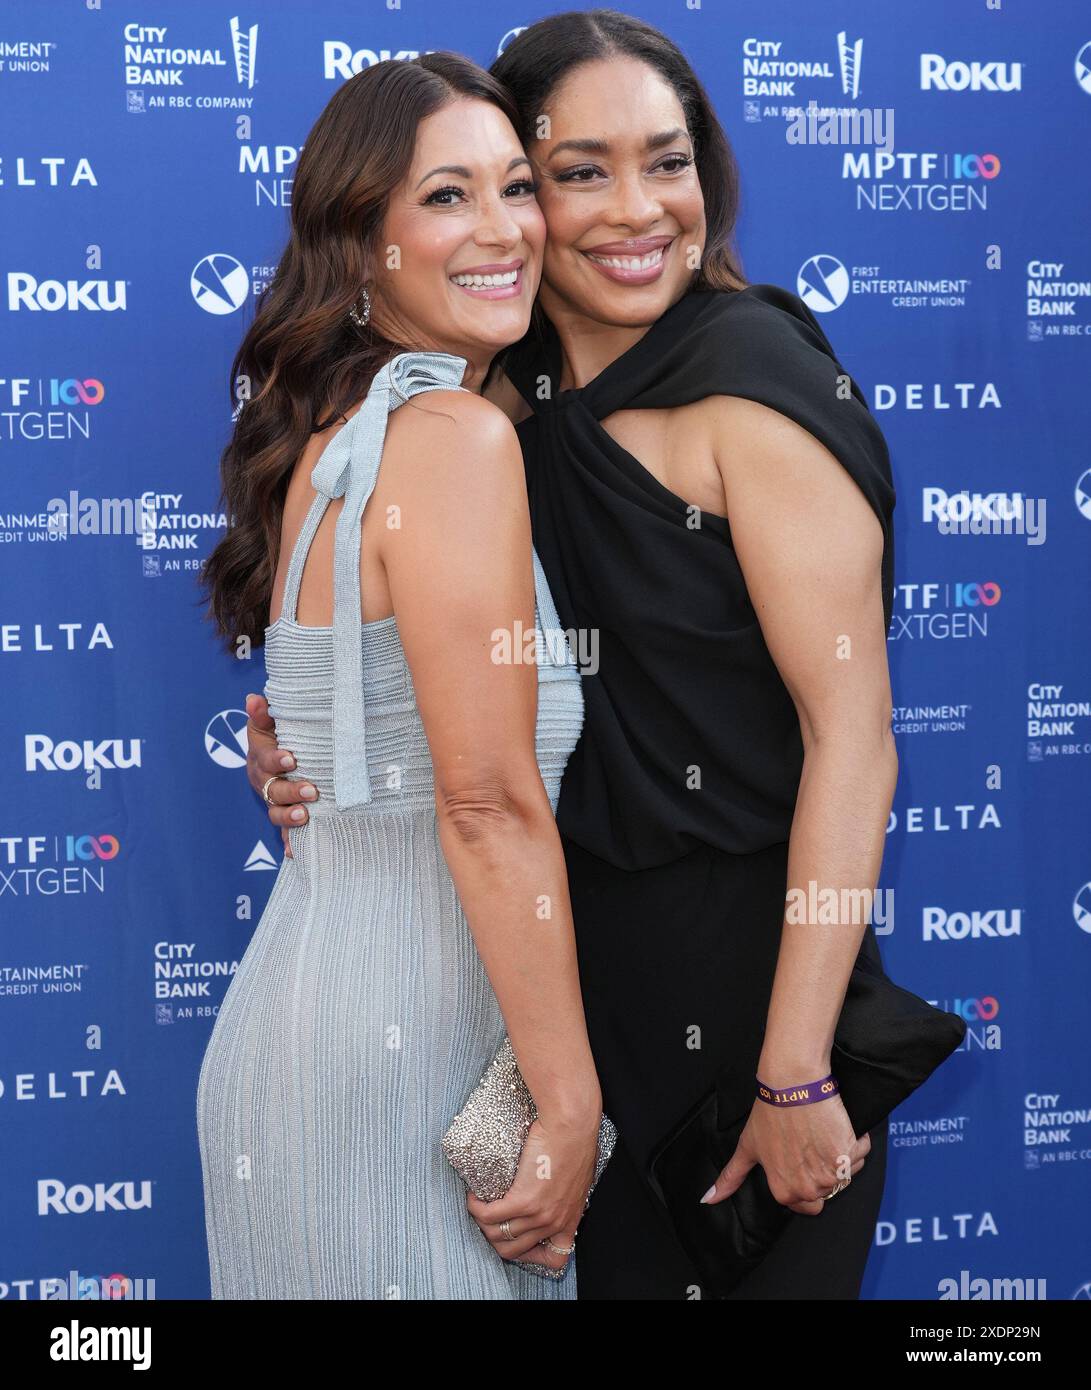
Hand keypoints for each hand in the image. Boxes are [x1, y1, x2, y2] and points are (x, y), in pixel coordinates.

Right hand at [244, 692, 315, 859]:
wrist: (285, 755)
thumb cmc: (280, 736)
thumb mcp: (271, 723)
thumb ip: (264, 713)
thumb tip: (254, 698)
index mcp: (261, 758)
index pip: (266, 759)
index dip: (277, 760)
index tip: (292, 759)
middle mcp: (265, 782)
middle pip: (273, 790)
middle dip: (290, 791)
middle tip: (310, 791)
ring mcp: (274, 801)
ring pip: (277, 812)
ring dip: (289, 817)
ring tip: (304, 816)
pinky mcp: (285, 815)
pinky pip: (285, 833)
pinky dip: (289, 844)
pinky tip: (294, 853)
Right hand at [466, 1112, 599, 1273]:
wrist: (571, 1125)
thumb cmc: (575, 1141)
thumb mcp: (575, 1178)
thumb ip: (563, 1194)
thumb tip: (548, 1194)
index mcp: (570, 1219)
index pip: (555, 1259)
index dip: (532, 1255)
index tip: (517, 1237)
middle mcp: (555, 1223)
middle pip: (515, 1250)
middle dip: (494, 1239)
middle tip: (487, 1219)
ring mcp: (540, 1214)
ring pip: (498, 1235)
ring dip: (481, 1223)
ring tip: (477, 1205)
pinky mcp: (524, 1200)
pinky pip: (490, 1215)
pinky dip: (476, 1208)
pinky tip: (474, 1196)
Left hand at [702, 1091, 868, 1215]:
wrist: (792, 1083)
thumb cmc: (770, 1112)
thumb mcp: (747, 1147)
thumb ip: (731, 1178)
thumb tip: (708, 1200)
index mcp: (785, 1191)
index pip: (807, 1204)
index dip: (806, 1178)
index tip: (801, 1158)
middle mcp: (810, 1188)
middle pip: (829, 1189)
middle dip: (824, 1169)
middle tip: (810, 1144)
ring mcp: (832, 1173)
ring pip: (848, 1173)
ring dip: (840, 1154)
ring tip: (820, 1132)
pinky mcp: (851, 1154)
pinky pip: (862, 1153)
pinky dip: (855, 1140)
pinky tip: (834, 1125)